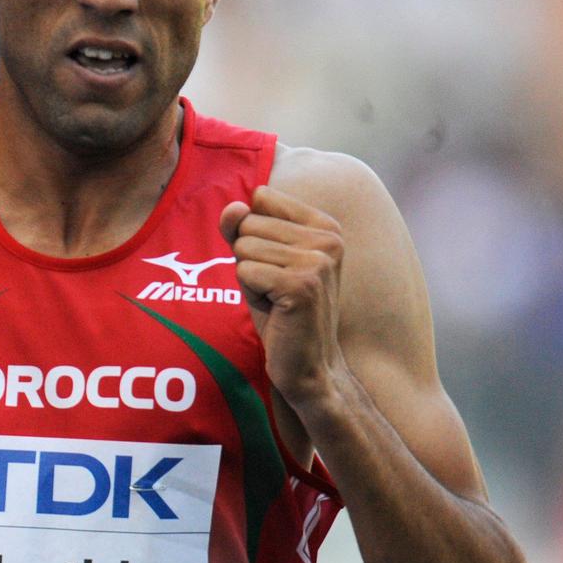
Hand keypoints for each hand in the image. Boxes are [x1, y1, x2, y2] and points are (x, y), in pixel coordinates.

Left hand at [220, 186, 347, 409]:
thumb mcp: (258, 261)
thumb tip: (233, 207)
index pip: (261, 198)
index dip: (253, 234)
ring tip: (276, 300)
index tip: (277, 265)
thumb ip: (241, 228)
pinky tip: (276, 310)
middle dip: (249, 259)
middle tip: (276, 288)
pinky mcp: (301, 285)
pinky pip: (245, 271)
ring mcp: (318, 261)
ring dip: (250, 278)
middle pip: (249, 223)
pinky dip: (251, 294)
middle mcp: (329, 238)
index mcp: (326, 225)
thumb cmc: (281, 311)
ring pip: (244, 247)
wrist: (307, 364)